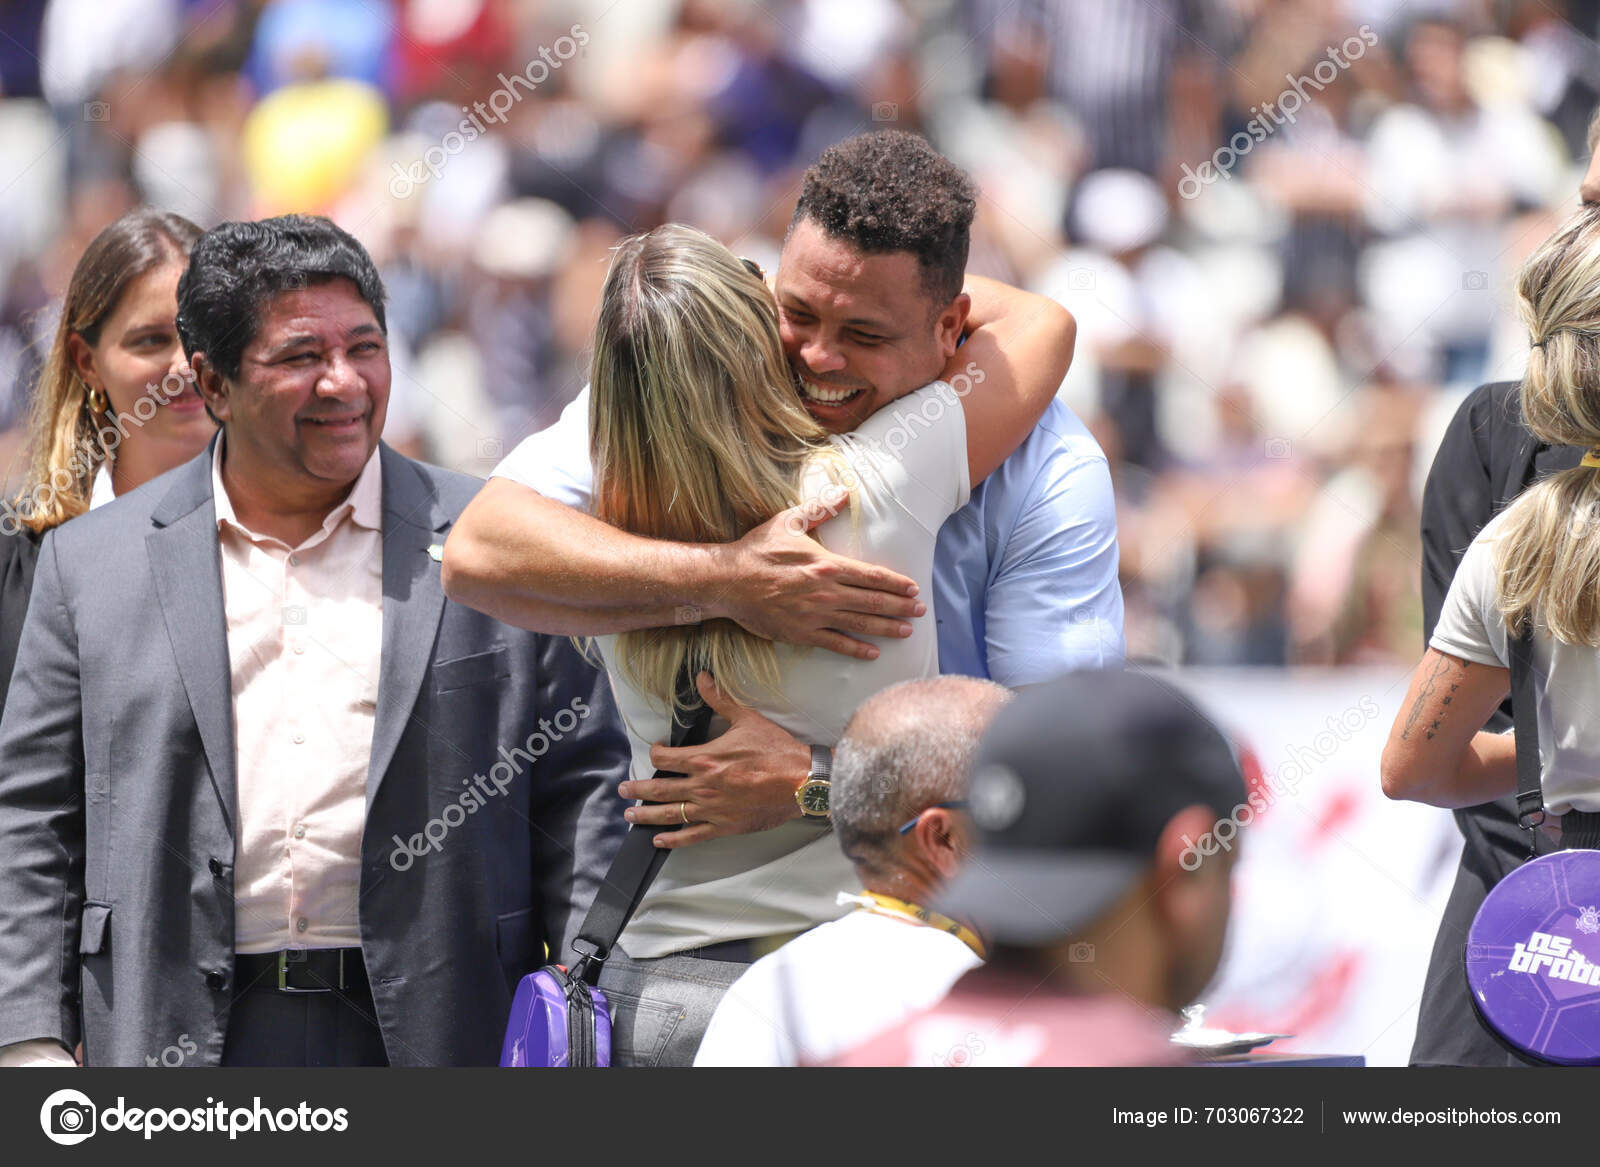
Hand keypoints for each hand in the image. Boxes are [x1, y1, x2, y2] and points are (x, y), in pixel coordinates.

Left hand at [618, 673, 811, 848]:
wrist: (802, 781)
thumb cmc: (777, 751)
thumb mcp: (748, 719)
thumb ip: (721, 700)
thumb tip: (703, 678)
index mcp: (705, 759)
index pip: (666, 757)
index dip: (655, 753)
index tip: (655, 751)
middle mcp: (703, 786)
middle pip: (660, 788)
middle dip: (638, 789)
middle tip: (623, 789)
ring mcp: (712, 809)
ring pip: (670, 814)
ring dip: (647, 815)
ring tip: (631, 815)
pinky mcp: (725, 826)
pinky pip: (693, 835)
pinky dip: (674, 839)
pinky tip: (660, 839)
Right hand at [712, 503, 925, 659]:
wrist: (728, 581)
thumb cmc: (757, 550)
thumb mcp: (788, 522)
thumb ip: (820, 509)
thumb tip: (845, 493)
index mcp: (826, 565)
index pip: (871, 575)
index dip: (895, 583)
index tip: (913, 588)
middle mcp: (826, 592)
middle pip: (872, 601)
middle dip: (900, 607)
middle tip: (919, 611)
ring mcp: (814, 615)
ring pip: (859, 624)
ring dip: (886, 628)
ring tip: (906, 631)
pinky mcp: (801, 633)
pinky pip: (834, 643)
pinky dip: (855, 649)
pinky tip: (872, 652)